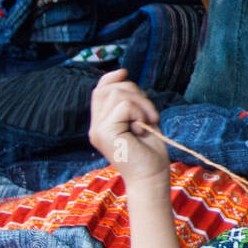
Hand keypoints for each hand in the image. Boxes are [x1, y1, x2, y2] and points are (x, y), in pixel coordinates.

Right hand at [88, 68, 168, 185]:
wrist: (151, 176)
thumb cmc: (150, 151)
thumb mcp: (141, 119)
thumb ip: (131, 102)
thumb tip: (124, 76)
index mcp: (102, 123)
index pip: (99, 91)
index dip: (111, 78)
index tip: (125, 72)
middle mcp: (96, 126)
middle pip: (110, 88)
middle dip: (136, 93)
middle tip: (150, 114)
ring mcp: (98, 129)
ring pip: (118, 94)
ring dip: (142, 104)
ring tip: (148, 122)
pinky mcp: (105, 132)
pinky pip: (124, 105)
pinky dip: (140, 112)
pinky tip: (144, 128)